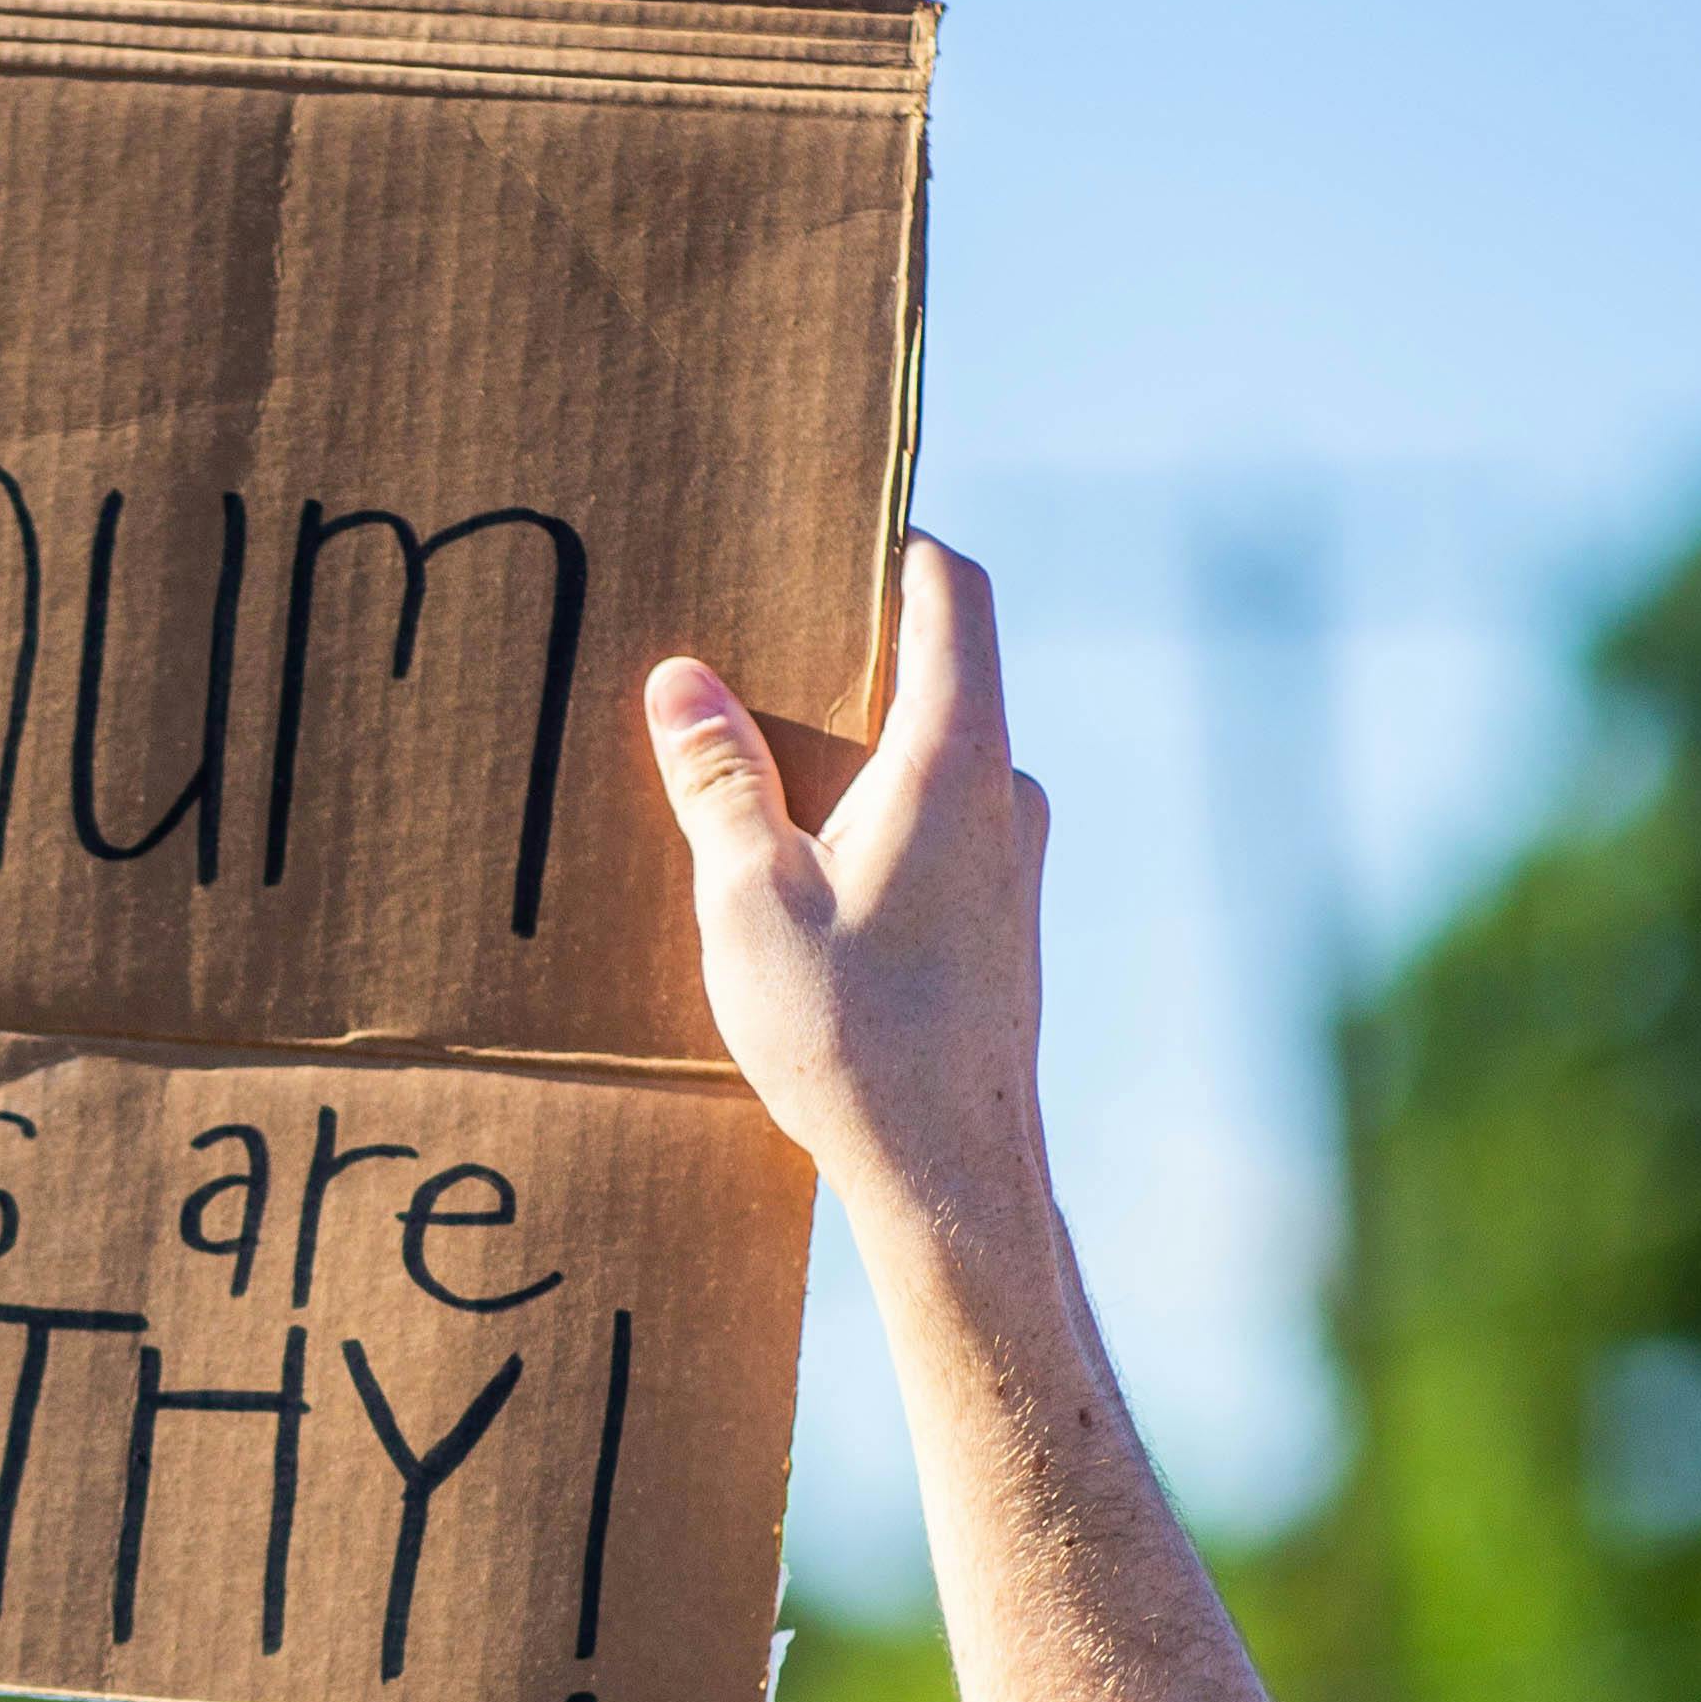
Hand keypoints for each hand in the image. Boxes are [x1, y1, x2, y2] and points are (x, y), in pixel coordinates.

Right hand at [643, 537, 1050, 1244]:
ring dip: (845, 762)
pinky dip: (867, 827)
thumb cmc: (853, 1038)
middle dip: (837, 663)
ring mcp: (1016, 861)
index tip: (829, 524)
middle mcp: (1006, 794)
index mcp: (952, 759)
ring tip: (745, 793)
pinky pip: (936, 832)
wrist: (949, 1177)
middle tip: (741, 666)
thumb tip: (684, 679)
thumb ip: (717, 778)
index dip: (896, 541)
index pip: (953, 592)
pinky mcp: (1004, 921)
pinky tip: (793, 886)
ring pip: (927, 764)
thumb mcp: (749, 897)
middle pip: (931, 675)